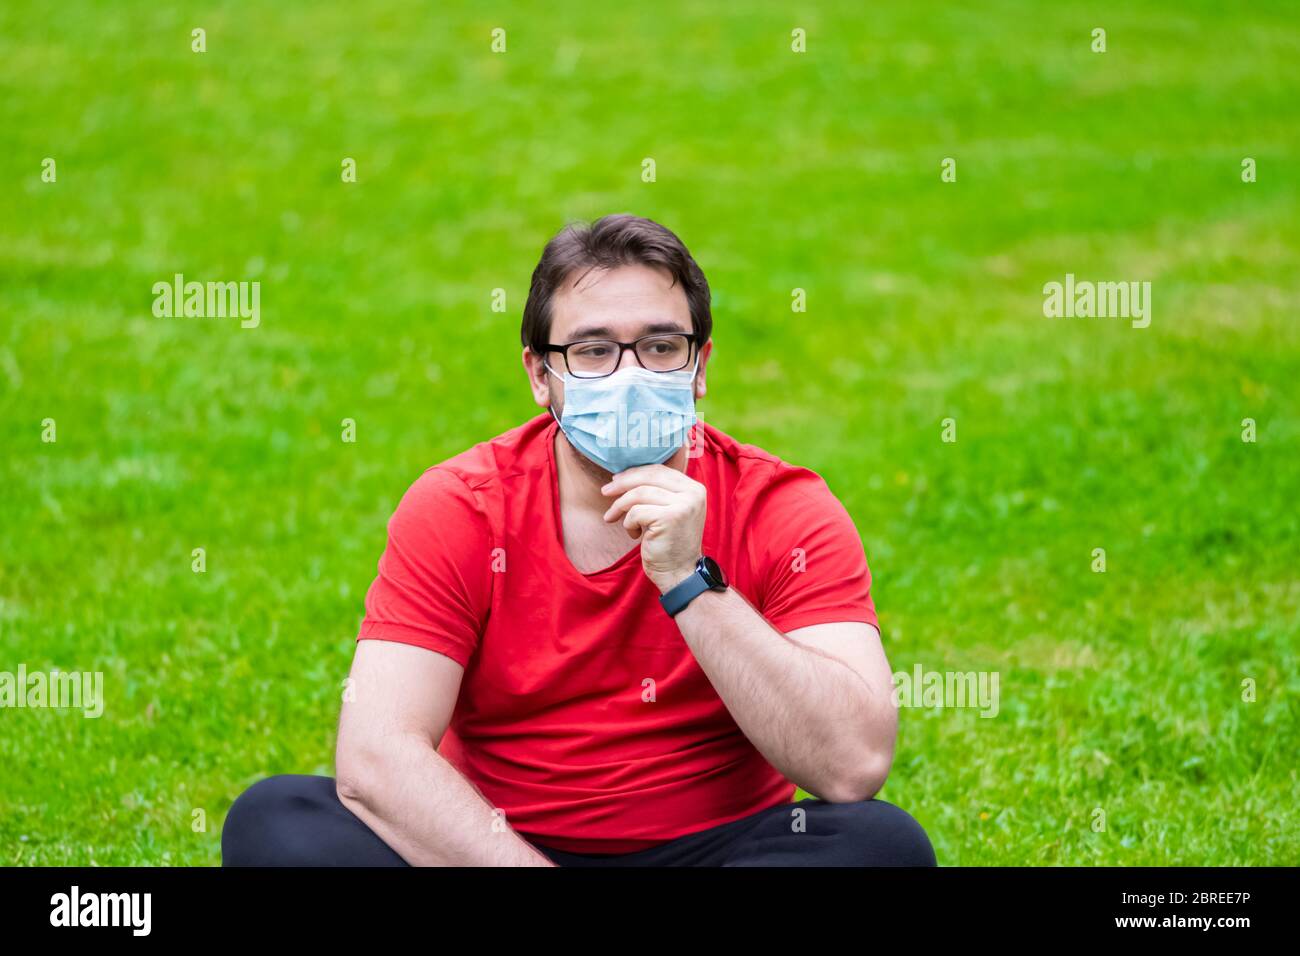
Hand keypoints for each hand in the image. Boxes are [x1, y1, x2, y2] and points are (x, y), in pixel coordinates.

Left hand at [601, 464, 704, 593]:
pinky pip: (636, 512)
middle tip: (605, 492)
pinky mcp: (670, 518)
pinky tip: (634, 535)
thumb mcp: (669, 511)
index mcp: (694, 488)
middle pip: (649, 476)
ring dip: (621, 506)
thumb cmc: (669, 543)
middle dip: (623, 483)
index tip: (616, 480)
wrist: (679, 574)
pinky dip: (628, 523)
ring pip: (639, 493)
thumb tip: (625, 476)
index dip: (635, 473)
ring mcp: (684, 505)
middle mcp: (693, 494)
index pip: (659, 470)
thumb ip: (658, 492)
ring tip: (614, 518)